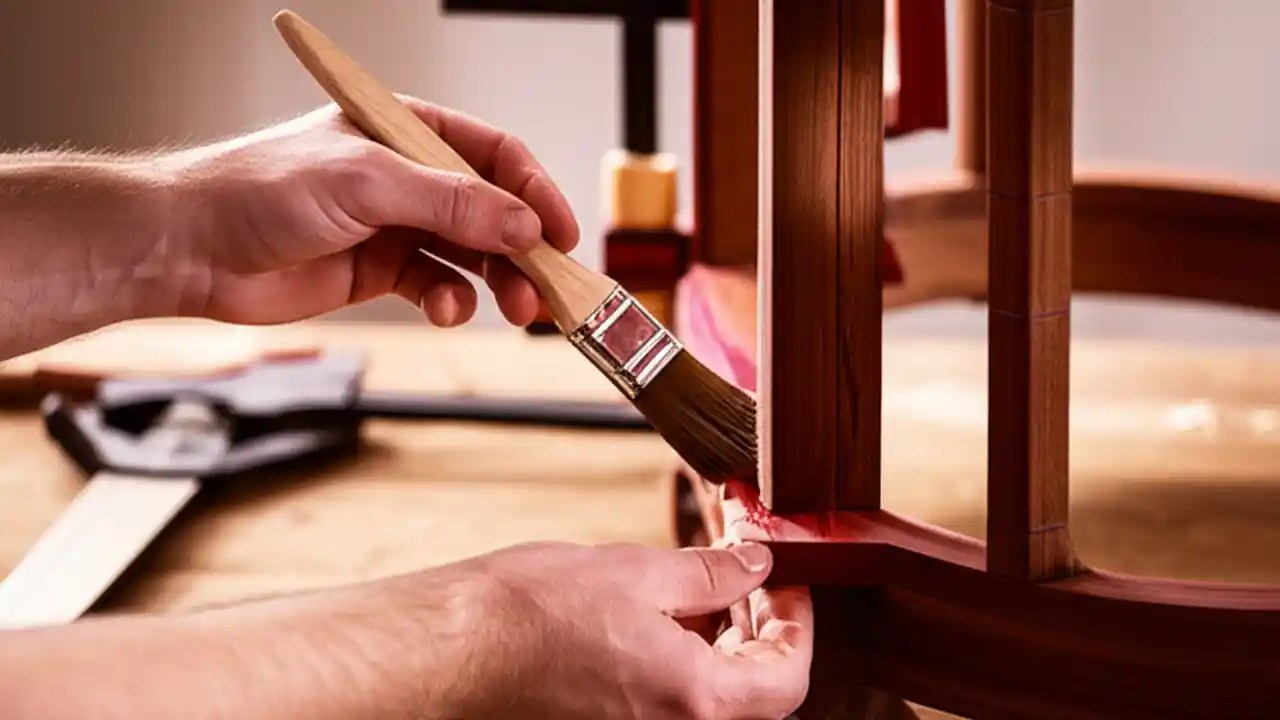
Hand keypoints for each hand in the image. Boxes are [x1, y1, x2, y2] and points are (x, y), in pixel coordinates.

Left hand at [163, 99, 577, 326]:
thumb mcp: (367, 184)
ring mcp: (396, 225)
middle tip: (546, 286)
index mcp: (407, 131)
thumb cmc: (262, 189)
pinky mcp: (381, 270)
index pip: (494, 155)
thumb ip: (450, 203)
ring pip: (472, 254)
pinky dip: (452, 301)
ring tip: (516, 309)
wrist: (193, 247)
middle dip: (523, 250)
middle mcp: (409, 176)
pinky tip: (446, 310)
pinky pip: (438, 285)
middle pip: (492, 210)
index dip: (534, 192)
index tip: (561, 233)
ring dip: (498, 282)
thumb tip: (523, 224)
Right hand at [388, 540, 813, 718]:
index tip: (782, 577)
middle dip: (761, 630)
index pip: (788, 676)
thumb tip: (756, 562)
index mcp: (695, 701)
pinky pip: (674, 707)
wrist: (451, 652)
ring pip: (716, 701)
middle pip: (758, 695)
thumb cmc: (530, 614)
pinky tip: (666, 616)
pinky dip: (687, 665)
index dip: (795, 620)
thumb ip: (713, 573)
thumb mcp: (639, 572)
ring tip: (703, 586)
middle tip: (748, 575)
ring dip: (725, 647)